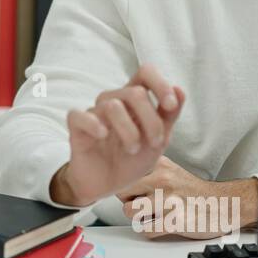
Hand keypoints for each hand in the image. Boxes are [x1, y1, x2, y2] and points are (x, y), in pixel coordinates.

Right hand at [50, 63, 185, 207]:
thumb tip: (180, 90)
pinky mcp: (77, 126)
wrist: (108, 185)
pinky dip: (94, 125)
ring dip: (130, 132)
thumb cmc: (132, 158)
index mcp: (134, 98)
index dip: (160, 84)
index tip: (169, 106)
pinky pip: (80, 115)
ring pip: (112, 106)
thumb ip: (169, 115)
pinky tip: (103, 136)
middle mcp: (113, 99)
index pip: (145, 72)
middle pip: (135, 92)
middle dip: (151, 121)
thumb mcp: (159, 140)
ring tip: (132, 150)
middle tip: (155, 144)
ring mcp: (94, 112)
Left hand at [115, 157, 257, 238]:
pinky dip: (149, 231)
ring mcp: (169, 201)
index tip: (131, 191)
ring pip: (130, 212)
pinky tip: (159, 225)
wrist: (224, 204)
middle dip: (127, 201)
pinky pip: (145, 230)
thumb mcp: (170, 169)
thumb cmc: (193, 191)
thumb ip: (146, 170)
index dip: (124, 185)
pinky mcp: (175, 221)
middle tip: (140, 204)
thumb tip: (120, 179)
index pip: (125, 173)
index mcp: (160, 165)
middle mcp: (163, 180)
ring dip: (138, 217)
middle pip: (121, 192)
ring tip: (151, 215)